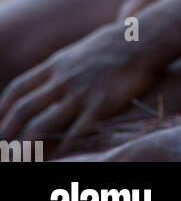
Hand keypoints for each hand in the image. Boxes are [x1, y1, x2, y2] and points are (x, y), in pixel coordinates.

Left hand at [0, 23, 162, 154]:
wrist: (145, 39)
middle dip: (7, 134)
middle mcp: (63, 79)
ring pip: (42, 126)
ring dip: (27, 148)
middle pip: (24, 111)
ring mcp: (81, 93)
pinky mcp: (100, 106)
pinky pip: (74, 134)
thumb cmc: (116, 45)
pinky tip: (59, 160)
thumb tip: (44, 83)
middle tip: (3, 151)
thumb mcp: (79, 50)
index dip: (3, 110)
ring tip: (21, 161)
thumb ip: (60, 68)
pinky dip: (62, 151)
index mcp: (57, 64)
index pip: (18, 90)